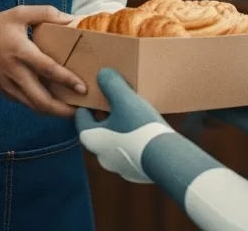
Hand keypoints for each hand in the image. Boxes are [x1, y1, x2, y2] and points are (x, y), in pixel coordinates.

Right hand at [0, 5, 85, 117]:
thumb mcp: (18, 14)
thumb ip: (46, 13)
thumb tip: (72, 19)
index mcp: (21, 52)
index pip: (47, 69)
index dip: (67, 80)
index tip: (82, 87)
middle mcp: (17, 74)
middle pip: (42, 100)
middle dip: (62, 110)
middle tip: (81, 110)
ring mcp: (11, 87)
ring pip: (35, 107)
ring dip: (55, 112)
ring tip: (72, 110)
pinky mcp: (8, 93)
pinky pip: (28, 103)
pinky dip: (43, 106)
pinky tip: (55, 103)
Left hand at [75, 68, 171, 183]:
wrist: (166, 159)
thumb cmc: (140, 127)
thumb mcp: (125, 99)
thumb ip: (111, 84)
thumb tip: (102, 74)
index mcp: (91, 138)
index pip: (81, 116)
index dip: (89, 103)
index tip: (98, 94)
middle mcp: (100, 155)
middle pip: (98, 130)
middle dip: (106, 116)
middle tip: (118, 103)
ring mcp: (118, 166)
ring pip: (114, 143)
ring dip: (120, 130)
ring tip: (134, 117)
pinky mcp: (134, 173)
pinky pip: (130, 153)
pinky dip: (134, 143)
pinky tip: (146, 134)